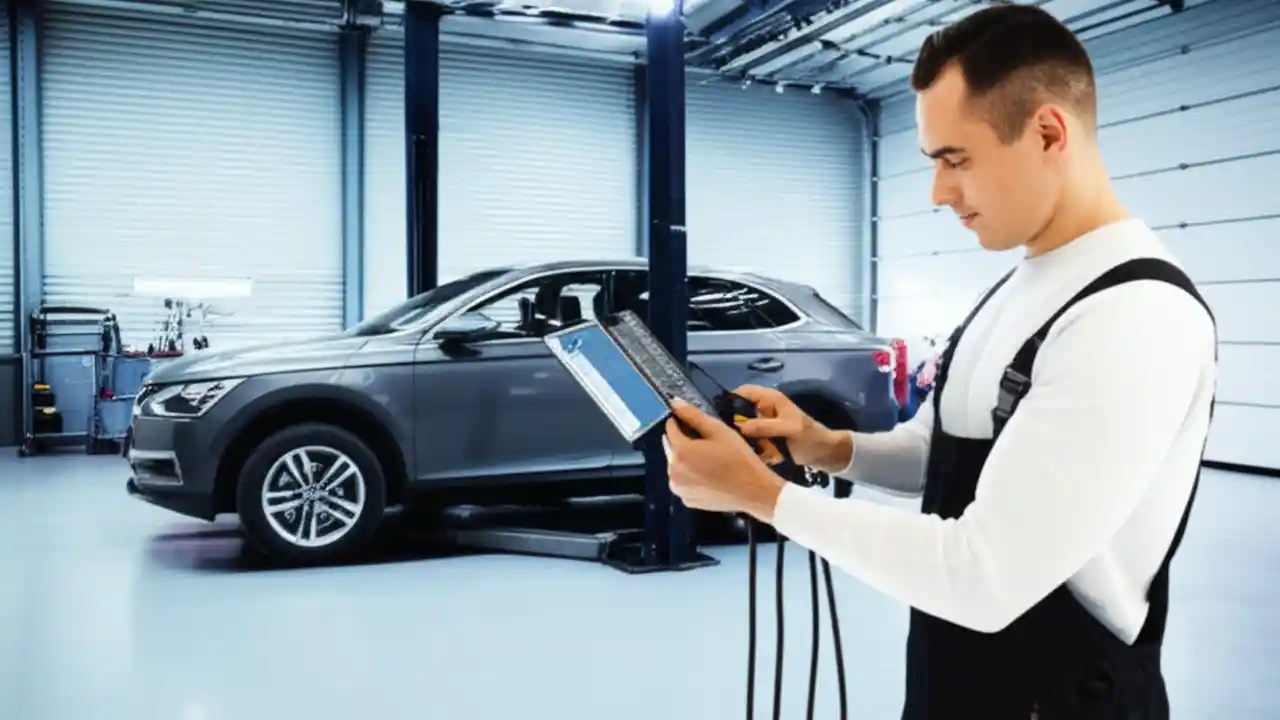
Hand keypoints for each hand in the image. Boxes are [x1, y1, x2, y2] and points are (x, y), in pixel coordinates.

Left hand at [664, 399, 784, 521]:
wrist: (754, 492)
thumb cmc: (739, 458)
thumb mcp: (719, 431)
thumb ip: (693, 415)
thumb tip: (673, 401)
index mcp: (680, 452)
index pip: (670, 428)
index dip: (681, 422)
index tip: (695, 423)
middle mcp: (673, 471)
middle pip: (671, 447)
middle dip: (683, 441)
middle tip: (708, 443)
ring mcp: (678, 488)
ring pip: (676, 465)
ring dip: (685, 459)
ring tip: (709, 460)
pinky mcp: (686, 500)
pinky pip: (683, 481)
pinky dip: (690, 476)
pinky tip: (708, 475)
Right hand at [731, 385, 850, 472]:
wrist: (823, 453)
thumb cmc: (809, 436)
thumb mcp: (789, 429)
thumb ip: (766, 426)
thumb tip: (741, 427)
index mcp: (768, 398)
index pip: (741, 392)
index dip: (729, 402)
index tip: (720, 419)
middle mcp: (762, 407)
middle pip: (737, 410)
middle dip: (731, 423)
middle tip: (725, 438)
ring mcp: (761, 423)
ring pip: (740, 426)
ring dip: (738, 437)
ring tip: (733, 447)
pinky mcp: (762, 437)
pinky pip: (747, 439)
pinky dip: (745, 446)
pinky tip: (742, 454)